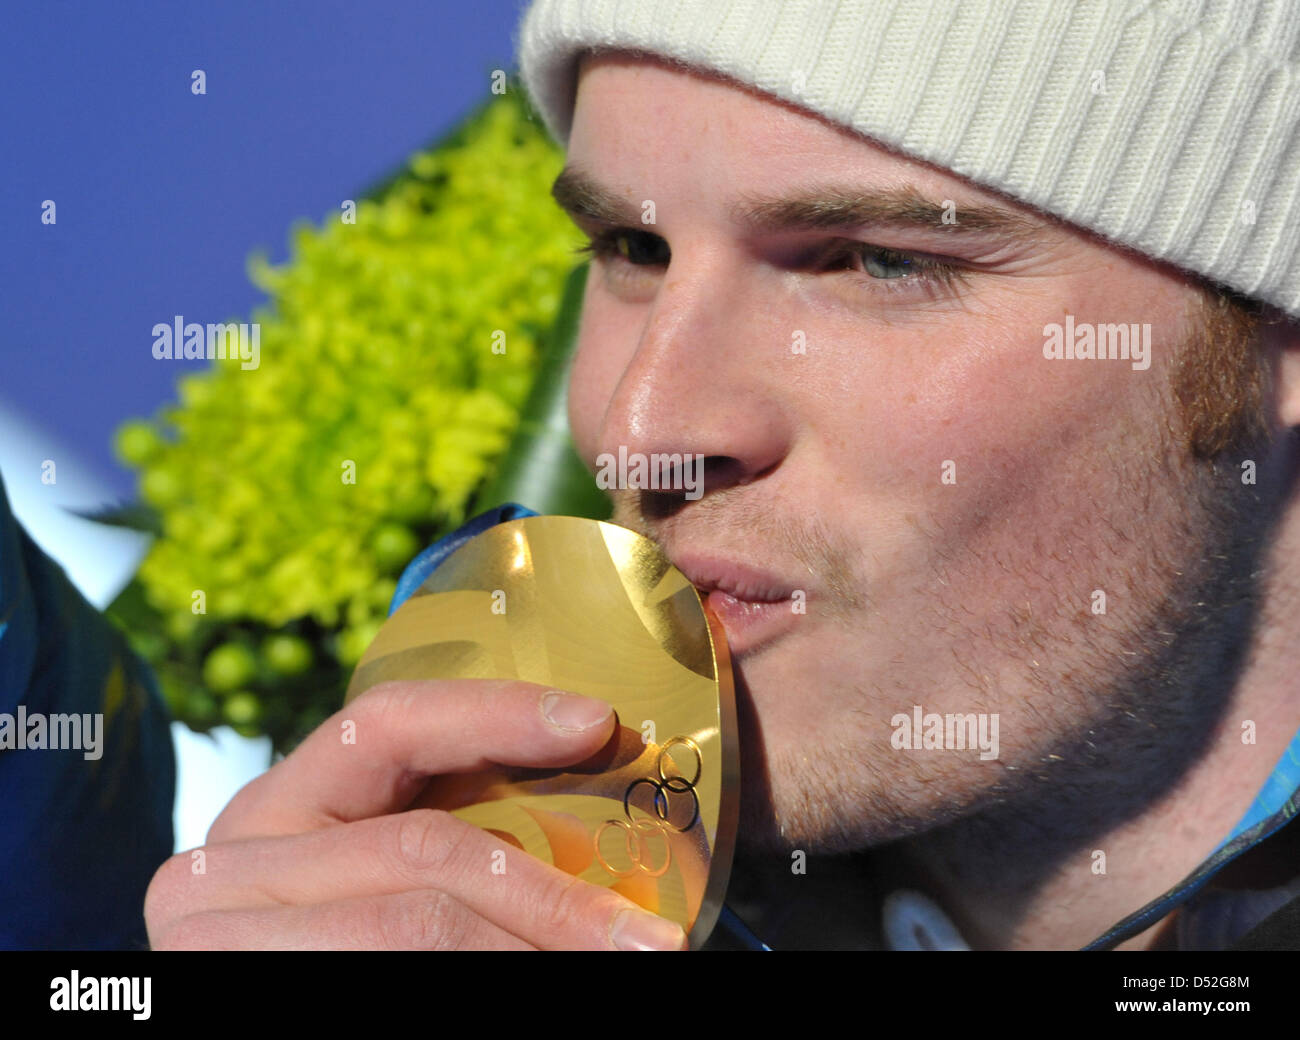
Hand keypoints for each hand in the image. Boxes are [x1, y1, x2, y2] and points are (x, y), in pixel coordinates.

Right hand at [144, 679, 688, 949]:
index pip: (386, 723)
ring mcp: (220, 942)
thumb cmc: (341, 946)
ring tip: (624, 959)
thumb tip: (591, 800)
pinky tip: (542, 982)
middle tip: (651, 936)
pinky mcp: (237, 994)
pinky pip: (405, 975)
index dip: (495, 713)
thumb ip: (449, 833)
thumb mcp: (369, 874)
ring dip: (540, 944)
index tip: (596, 721)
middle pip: (424, 848)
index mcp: (272, 808)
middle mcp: (225, 864)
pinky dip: (493, 976)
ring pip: (425, 923)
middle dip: (554, 894)